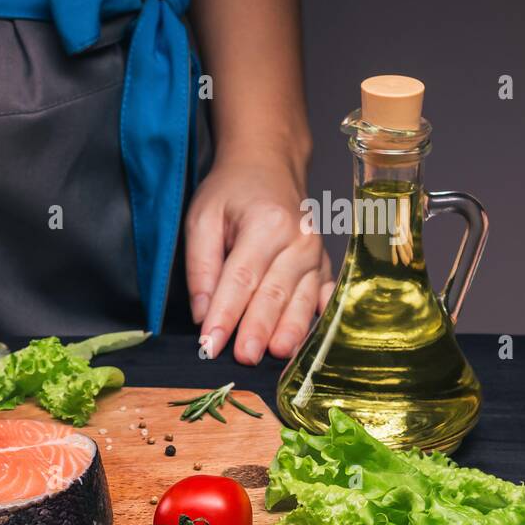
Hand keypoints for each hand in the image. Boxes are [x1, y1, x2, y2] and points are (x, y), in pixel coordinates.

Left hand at [184, 154, 332, 363]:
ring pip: (300, 299)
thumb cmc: (232, 192)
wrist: (268, 165)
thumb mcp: (202, 218)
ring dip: (289, 331)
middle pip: (274, 293)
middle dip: (257, 329)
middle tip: (243, 359)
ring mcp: (315, 253)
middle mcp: (297, 240)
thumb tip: (201, 313)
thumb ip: (200, 266)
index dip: (225, 314)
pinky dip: (317, 320)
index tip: (210, 344)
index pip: (240, 279)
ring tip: (275, 356)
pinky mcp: (323, 265)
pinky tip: (313, 342)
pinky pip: (323, 296)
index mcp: (265, 224)